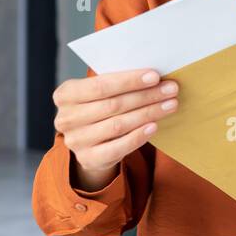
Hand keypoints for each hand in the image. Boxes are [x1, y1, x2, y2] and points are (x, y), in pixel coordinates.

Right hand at [52, 69, 178, 189]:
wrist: (91, 143)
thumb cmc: (101, 108)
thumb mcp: (101, 93)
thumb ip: (118, 84)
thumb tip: (154, 76)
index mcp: (65, 94)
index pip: (100, 85)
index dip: (129, 81)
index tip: (155, 76)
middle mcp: (66, 118)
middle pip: (112, 105)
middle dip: (145, 96)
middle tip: (170, 90)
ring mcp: (75, 141)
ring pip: (118, 125)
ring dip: (148, 113)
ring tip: (170, 105)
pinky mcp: (88, 159)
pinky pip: (118, 148)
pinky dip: (138, 136)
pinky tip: (154, 126)